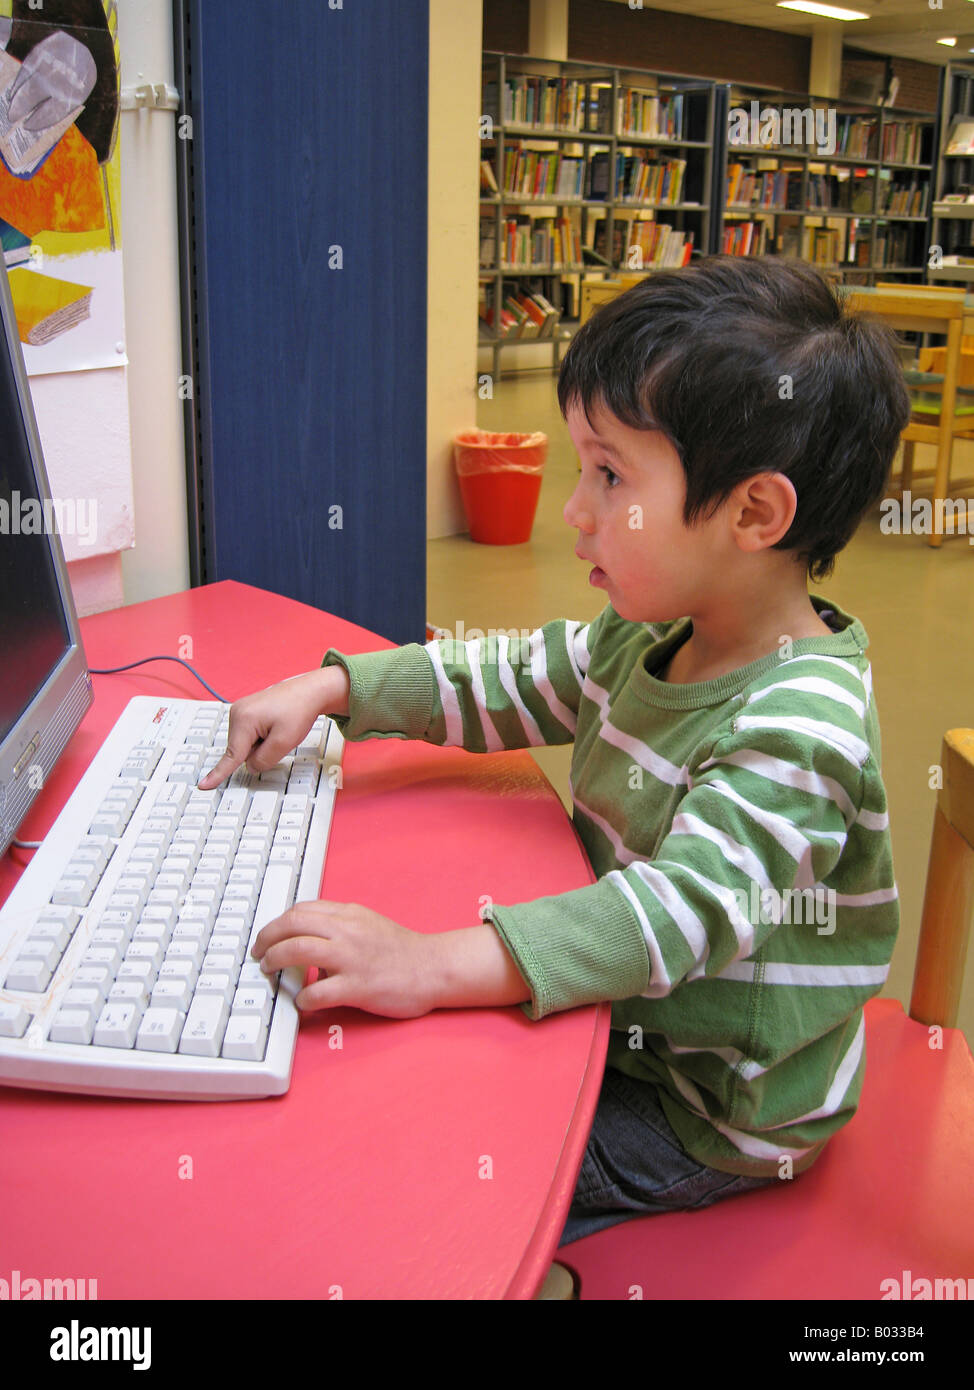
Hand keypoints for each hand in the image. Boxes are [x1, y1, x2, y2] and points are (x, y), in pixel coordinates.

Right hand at [198, 666, 349, 789]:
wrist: (310, 691)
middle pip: (241, 751)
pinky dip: (261, 736)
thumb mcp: (284, 742)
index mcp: (244, 720)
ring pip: (246, 744)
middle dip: (259, 750)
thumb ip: (263, 760)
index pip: (231, 756)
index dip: (218, 774)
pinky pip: (249, 735)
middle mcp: (237, 712)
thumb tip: (250, 767)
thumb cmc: (299, 709)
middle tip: (278, 735)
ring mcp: (240, 710)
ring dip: (261, 743)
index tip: (203, 785)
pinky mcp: (246, 711)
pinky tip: (273, 725)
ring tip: (278, 727)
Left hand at [252, 901, 436, 1017]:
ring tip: (270, 971)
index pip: (302, 909)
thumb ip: (337, 928)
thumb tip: (308, 946)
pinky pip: (318, 991)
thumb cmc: (401, 951)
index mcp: (349, 914)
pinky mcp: (358, 986)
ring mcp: (352, 958)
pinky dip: (302, 998)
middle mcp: (347, 931)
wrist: (432, 968)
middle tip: (259, 953)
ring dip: (275, 960)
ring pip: (298, 949)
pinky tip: (303, 1002)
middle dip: (267, 938)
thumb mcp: (367, 925)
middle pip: (293, 924)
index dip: (277, 923)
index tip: (268, 936)